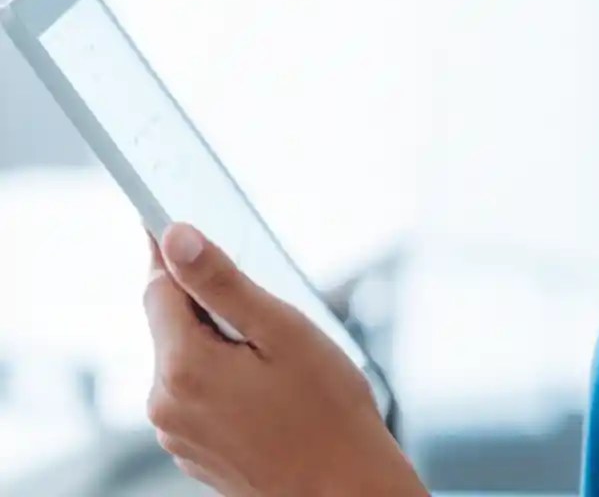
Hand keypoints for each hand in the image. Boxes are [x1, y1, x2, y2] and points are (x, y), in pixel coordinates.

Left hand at [143, 224, 425, 496]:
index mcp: (183, 368)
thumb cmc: (328, 414)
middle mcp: (165, 404)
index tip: (178, 224)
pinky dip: (223, 382)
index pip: (158, 288)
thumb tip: (176, 237)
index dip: (174, 255)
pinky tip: (268, 395)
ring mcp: (177, 433)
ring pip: (185, 361)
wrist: (343, 489)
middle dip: (210, 309)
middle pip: (171, 325)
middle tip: (268, 321)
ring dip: (218, 348)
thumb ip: (222, 283)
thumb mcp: (282, 332)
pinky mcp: (193, 451)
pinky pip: (197, 396)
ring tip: (277, 367)